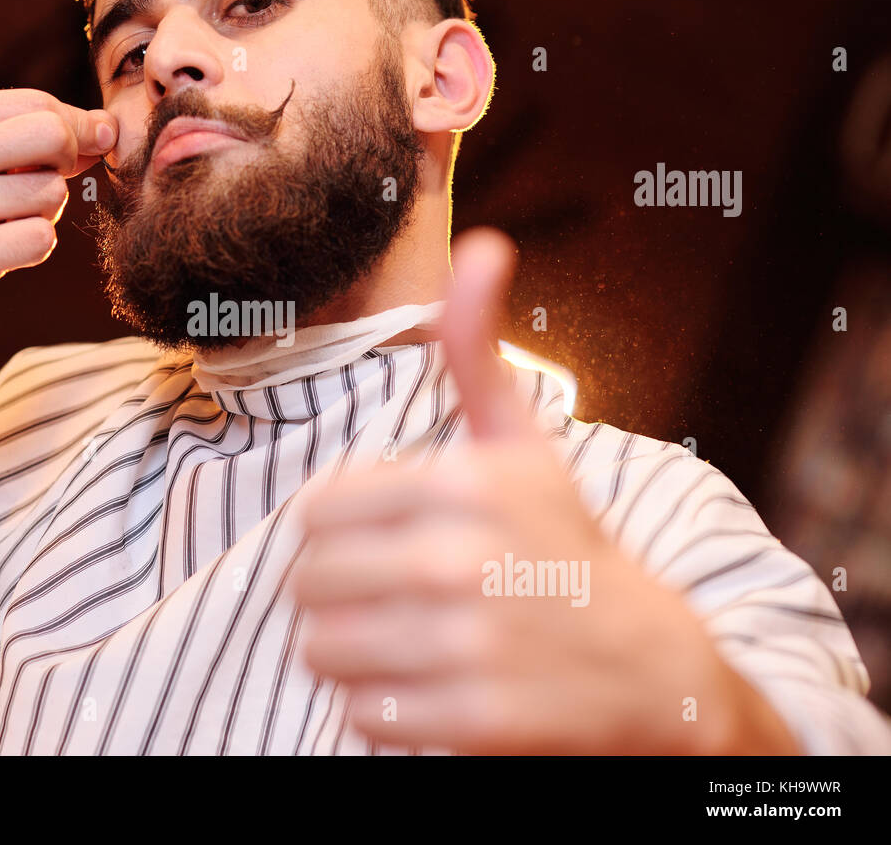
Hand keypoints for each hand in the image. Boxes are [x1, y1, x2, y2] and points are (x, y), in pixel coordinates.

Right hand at [0, 89, 116, 366]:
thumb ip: (18, 141)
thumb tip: (105, 126)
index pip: (34, 102)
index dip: (74, 124)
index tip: (88, 145)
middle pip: (51, 133)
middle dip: (70, 157)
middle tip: (54, 181)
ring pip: (52, 193)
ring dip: (43, 213)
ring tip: (2, 226)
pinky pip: (42, 239)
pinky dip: (33, 248)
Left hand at [291, 228, 798, 753]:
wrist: (656, 668)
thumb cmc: (566, 545)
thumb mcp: (525, 443)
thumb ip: (477, 350)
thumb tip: (480, 242)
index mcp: (463, 483)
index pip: (312, 510)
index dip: (328, 532)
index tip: (367, 541)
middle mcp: (463, 560)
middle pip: (306, 581)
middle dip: (329, 593)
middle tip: (377, 597)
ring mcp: (469, 646)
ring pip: (322, 651)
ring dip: (347, 652)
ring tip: (394, 640)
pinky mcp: (473, 721)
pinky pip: (360, 715)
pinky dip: (379, 709)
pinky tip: (422, 688)